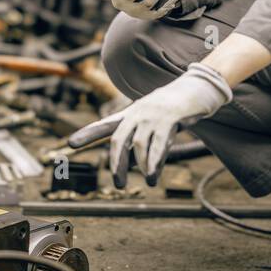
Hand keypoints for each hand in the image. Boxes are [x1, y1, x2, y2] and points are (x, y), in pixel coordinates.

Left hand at [67, 63, 230, 186]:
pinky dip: (155, 161)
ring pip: (138, 145)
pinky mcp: (170, 117)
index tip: (70, 143)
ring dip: (141, 166)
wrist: (199, 87)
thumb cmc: (175, 108)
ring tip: (149, 180)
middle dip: (116, 163)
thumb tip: (134, 166)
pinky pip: (158, 143)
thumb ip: (143, 142)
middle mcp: (137, 112)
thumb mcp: (155, 124)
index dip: (88, 133)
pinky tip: (154, 174)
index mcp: (131, 112)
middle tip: (118, 183)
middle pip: (118, 139)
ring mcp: (153, 113)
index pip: (105, 124)